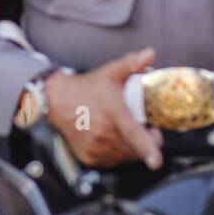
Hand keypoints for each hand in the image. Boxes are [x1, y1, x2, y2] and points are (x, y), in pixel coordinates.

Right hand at [44, 49, 162, 169]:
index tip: (156, 161)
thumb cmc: (86, 88)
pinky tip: (115, 139)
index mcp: (113, 113)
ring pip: (125, 156)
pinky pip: (112, 161)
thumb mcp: (110, 72)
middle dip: (147, 141)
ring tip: (128, 131)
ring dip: (132, 148)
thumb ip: (131, 64)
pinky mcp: (89, 156)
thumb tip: (149, 53)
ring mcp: (95, 147)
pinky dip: (118, 153)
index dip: (148, 149)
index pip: (134, 135)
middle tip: (146, 127)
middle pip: (135, 148)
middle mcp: (104, 133)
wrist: (57, 101)